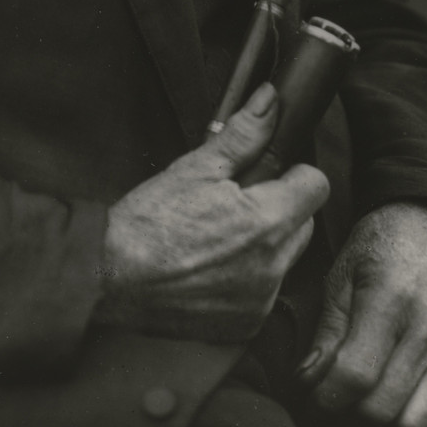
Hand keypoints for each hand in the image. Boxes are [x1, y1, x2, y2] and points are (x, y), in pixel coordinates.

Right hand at [95, 83, 329, 342]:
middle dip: (279, 209)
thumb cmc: (149, 222)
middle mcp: (273, 267)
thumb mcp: (196, 167)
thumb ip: (243, 134)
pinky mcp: (244, 325)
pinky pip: (263, 292)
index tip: (269, 176)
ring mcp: (260, 300)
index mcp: (267, 221)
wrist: (110, 276)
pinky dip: (246, 279)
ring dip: (264, 246)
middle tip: (234, 204)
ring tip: (218, 238)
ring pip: (285, 259)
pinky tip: (212, 268)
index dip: (293, 173)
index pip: (316, 185)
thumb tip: (270, 102)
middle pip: (304, 223)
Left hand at [298, 202, 426, 426]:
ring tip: (367, 390)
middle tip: (336, 387)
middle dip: (349, 405)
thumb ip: (326, 333)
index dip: (326, 395)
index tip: (311, 395)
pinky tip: (395, 390)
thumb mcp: (339, 277)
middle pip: (381, 405)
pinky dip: (412, 417)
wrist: (425, 229)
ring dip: (381, 416)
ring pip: (411, 424)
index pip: (357, 373)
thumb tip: (307, 382)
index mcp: (391, 298)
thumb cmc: (376, 249)